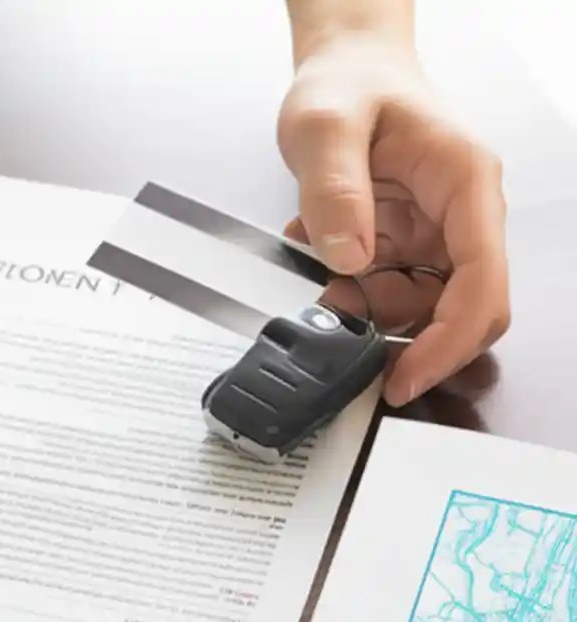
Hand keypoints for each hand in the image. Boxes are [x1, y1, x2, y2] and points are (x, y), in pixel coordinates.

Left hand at [276, 37, 509, 406]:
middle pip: (458, 306)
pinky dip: (350, 289)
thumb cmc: (348, 83)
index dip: (449, 341)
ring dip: (367, 310)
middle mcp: (459, 211)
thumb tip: (347, 256)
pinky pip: (386, 286)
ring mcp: (433, 229)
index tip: (406, 375)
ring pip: (417, 304)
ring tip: (318, 280)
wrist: (344, 70)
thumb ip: (334, 189)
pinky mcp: (404, 239)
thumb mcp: (324, 126)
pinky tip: (319, 259)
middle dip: (402, 332)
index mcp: (464, 182)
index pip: (481, 281)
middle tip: (343, 330)